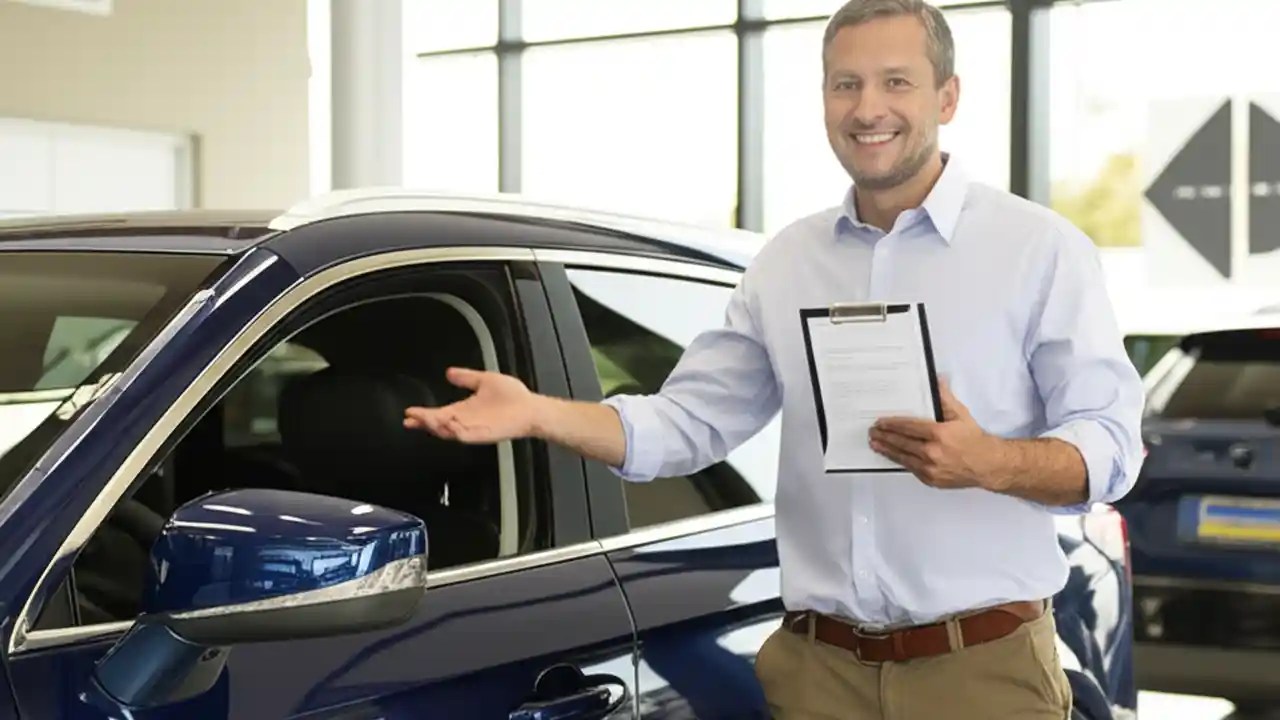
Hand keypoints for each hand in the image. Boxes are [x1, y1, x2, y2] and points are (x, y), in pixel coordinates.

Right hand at [403, 367, 539, 443]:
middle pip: (439, 425)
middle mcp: (466, 421)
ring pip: (449, 432)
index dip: (423, 414)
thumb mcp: (484, 381)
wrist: (532, 408)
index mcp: (464, 410)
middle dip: (424, 422)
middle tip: (411, 419)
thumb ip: (467, 378)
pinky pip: (466, 435)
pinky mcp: (485, 434)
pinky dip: (456, 431)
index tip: (409, 412)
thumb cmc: (513, 397)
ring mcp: (475, 429)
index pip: (438, 414)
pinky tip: (448, 424)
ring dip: (436, 426)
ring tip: (424, 419)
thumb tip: (449, 372)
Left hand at [867, 379, 1003, 489]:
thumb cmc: (974, 440)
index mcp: (939, 434)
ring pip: (902, 457)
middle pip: (901, 442)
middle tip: (872, 431)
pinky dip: (899, 461)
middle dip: (884, 436)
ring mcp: (931, 468)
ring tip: (875, 444)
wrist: (987, 465)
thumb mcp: (961, 414)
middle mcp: (933, 452)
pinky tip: (891, 455)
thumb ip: (945, 398)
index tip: (881, 422)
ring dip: (886, 450)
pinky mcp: (930, 479)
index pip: (908, 427)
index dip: (892, 424)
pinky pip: (910, 468)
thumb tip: (938, 379)